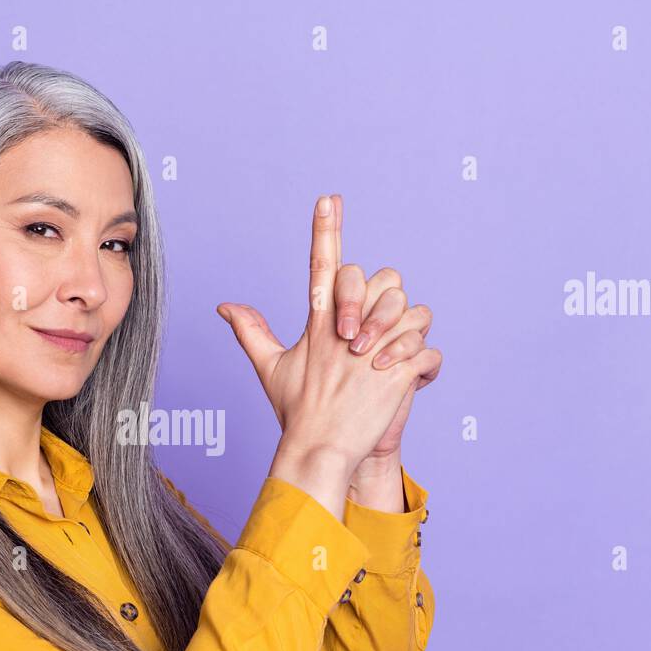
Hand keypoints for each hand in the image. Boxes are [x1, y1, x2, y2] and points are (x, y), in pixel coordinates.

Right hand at [216, 194, 441, 477]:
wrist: (319, 452)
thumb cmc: (297, 413)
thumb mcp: (270, 367)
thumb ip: (250, 329)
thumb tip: (224, 306)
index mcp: (316, 325)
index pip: (320, 267)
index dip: (325, 230)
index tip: (329, 198)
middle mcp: (344, 332)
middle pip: (377, 282)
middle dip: (383, 299)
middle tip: (373, 333)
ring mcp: (372, 351)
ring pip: (411, 312)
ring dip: (408, 332)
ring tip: (393, 358)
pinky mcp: (397, 374)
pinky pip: (426, 350)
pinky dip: (424, 364)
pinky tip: (412, 381)